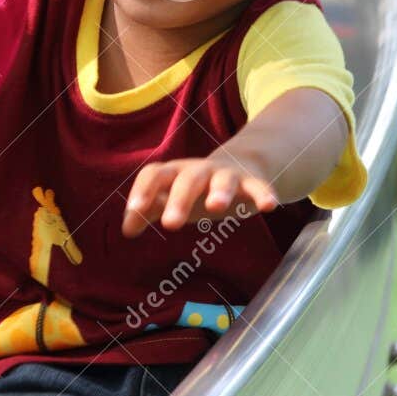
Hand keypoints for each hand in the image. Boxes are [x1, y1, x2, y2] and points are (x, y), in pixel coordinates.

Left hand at [121, 151, 279, 238]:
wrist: (239, 165)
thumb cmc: (196, 189)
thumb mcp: (172, 197)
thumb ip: (149, 209)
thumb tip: (126, 231)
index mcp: (175, 173)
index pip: (154, 174)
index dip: (143, 191)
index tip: (134, 213)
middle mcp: (199, 171)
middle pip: (188, 179)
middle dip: (179, 199)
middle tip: (171, 224)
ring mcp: (227, 175)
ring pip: (223, 179)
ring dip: (220, 190)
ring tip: (216, 207)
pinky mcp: (252, 182)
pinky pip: (259, 187)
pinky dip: (264, 194)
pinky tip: (269, 207)